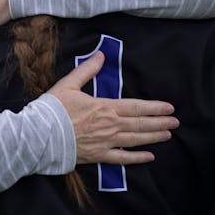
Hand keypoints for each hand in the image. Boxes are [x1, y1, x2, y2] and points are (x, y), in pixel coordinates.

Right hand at [46, 53, 177, 164]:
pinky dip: (136, 158)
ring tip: (167, 135)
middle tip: (175, 122)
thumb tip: (101, 56)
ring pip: (135, 140)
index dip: (154, 108)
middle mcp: (110, 125)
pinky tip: (148, 157)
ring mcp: (105, 142)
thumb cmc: (52, 109)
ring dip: (153, 137)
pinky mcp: (98, 156)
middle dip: (160, 123)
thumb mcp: (69, 84)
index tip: (169, 108)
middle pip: (140, 124)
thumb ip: (87, 70)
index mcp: (105, 107)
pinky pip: (122, 159)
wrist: (39, 134)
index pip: (136, 107)